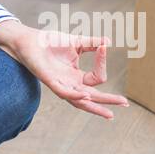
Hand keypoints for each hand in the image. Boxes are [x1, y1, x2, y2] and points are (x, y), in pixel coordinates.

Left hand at [0, 20, 129, 118]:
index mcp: (76, 76)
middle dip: (108, 101)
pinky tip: (85, 97)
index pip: (96, 78)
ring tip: (110, 113)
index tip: (103, 47)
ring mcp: (60, 84)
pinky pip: (64, 92)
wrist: (29, 39)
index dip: (102, 63)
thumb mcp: (76, 42)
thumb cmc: (50, 42)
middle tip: (125, 103)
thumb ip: (92, 44)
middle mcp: (70, 84)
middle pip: (93, 97)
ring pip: (80, 101)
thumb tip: (109, 42)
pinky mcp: (50, 81)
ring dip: (95, 107)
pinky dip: (75, 96)